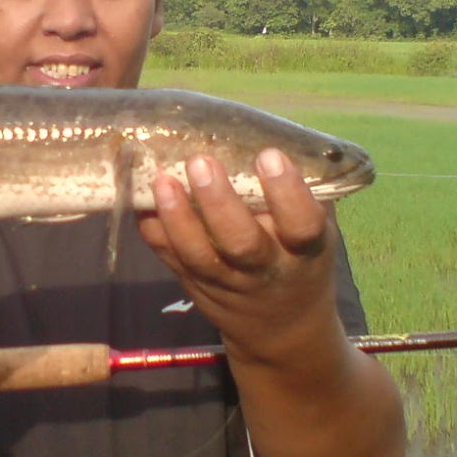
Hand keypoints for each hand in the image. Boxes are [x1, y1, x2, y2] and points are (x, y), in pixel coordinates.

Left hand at [136, 148, 341, 365]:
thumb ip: (302, 190)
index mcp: (305, 250)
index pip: (302, 225)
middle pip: (241, 242)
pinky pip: (169, 257)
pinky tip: (141, 197)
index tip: (269, 156)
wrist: (281, 327)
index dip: (288, 193)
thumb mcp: (315, 230)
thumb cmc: (299, 257)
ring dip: (177, 217)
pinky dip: (153, 228)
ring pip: (198, 254)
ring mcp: (225, 280)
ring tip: (162, 179)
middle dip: (218, 203)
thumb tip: (270, 129)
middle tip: (200, 162)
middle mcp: (265, 268)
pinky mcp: (194, 283)